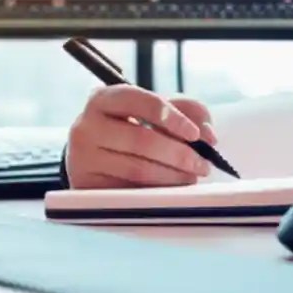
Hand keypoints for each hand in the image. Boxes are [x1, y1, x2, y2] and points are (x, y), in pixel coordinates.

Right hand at [66, 85, 217, 188]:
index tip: (195, 134)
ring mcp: (83, 158)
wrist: (89, 156)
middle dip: (179, 154)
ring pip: (137, 169)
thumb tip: (208, 135)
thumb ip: (185, 111)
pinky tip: (170, 190)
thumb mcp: (151, 111)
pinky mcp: (86, 187)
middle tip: (202, 164)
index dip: (172, 117)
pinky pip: (129, 192)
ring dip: (172, 176)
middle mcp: (86, 126)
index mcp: (103, 99)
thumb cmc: (127, 128)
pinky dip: (156, 192)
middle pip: (141, 140)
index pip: (140, 102)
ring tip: (191, 177)